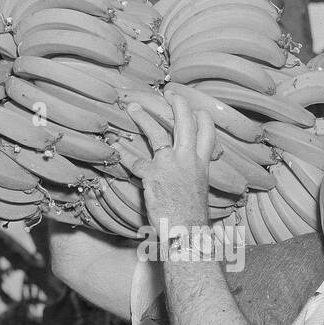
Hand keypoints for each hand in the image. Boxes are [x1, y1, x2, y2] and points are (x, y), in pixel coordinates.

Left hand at [127, 91, 215, 232]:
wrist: (187, 231)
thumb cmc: (192, 219)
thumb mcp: (198, 194)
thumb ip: (192, 180)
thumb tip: (185, 180)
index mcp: (201, 165)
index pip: (207, 134)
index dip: (203, 119)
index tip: (198, 109)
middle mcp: (188, 160)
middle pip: (185, 124)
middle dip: (178, 105)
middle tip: (170, 93)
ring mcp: (170, 166)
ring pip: (157, 134)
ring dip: (143, 118)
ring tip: (133, 108)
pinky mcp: (153, 175)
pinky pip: (135, 160)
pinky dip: (124, 153)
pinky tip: (115, 146)